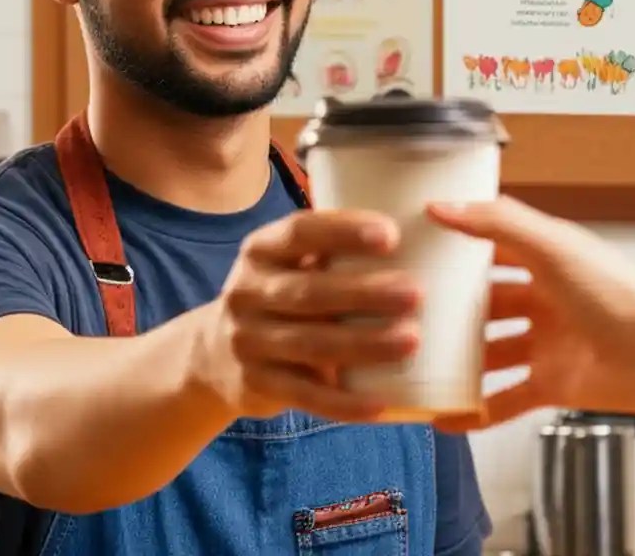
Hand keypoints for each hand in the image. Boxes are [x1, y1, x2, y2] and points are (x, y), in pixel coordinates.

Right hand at [196, 209, 421, 421]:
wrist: (214, 354)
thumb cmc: (280, 295)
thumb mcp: (289, 263)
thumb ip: (332, 250)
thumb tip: (420, 230)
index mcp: (261, 250)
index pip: (300, 232)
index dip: (344, 231)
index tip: (392, 234)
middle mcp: (247, 291)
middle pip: (309, 292)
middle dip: (365, 293)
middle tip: (416, 294)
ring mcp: (247, 341)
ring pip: (311, 344)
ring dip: (364, 344)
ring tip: (411, 340)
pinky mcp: (256, 385)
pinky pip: (305, 396)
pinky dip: (344, 402)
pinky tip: (381, 404)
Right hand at [425, 197, 634, 430]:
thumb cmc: (617, 295)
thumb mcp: (552, 245)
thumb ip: (497, 222)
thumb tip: (444, 206)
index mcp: (552, 260)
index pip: (499, 245)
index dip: (464, 243)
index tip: (423, 245)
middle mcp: (549, 301)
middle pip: (490, 302)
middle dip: (455, 307)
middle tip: (412, 307)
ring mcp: (548, 345)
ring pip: (492, 352)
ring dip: (460, 359)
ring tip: (418, 359)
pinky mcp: (551, 385)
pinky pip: (506, 400)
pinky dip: (477, 411)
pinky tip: (447, 415)